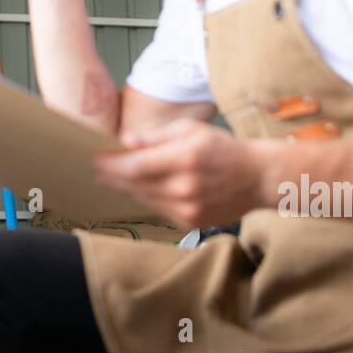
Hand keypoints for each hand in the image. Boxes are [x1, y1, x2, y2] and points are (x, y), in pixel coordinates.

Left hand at [94, 119, 272, 228]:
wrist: (257, 178)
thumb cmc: (223, 148)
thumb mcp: (192, 130)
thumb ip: (156, 137)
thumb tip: (126, 141)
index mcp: (184, 159)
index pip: (135, 167)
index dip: (110, 165)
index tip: (95, 159)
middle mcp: (184, 188)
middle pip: (134, 185)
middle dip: (113, 177)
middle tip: (97, 169)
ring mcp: (188, 209)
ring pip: (144, 199)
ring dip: (128, 188)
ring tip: (115, 177)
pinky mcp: (191, 223)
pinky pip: (158, 210)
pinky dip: (148, 198)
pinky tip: (144, 188)